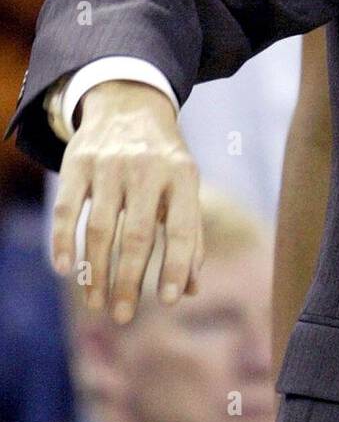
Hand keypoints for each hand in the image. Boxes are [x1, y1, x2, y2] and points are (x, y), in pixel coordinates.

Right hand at [51, 81, 202, 323]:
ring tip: (96, 303)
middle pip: (137, 236)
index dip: (177, 266)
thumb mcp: (185, 187)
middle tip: (123, 316)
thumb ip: (190, 235)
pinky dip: (63, 242)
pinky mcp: (77, 162)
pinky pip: (67, 209)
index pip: (182, 228)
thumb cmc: (164, 160)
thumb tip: (192, 290)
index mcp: (182, 175)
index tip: (170, 301)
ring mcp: (109, 164)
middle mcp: (147, 169)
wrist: (130, 104)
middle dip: (129, 281)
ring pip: (99, 229)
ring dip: (96, 272)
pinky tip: (65, 269)